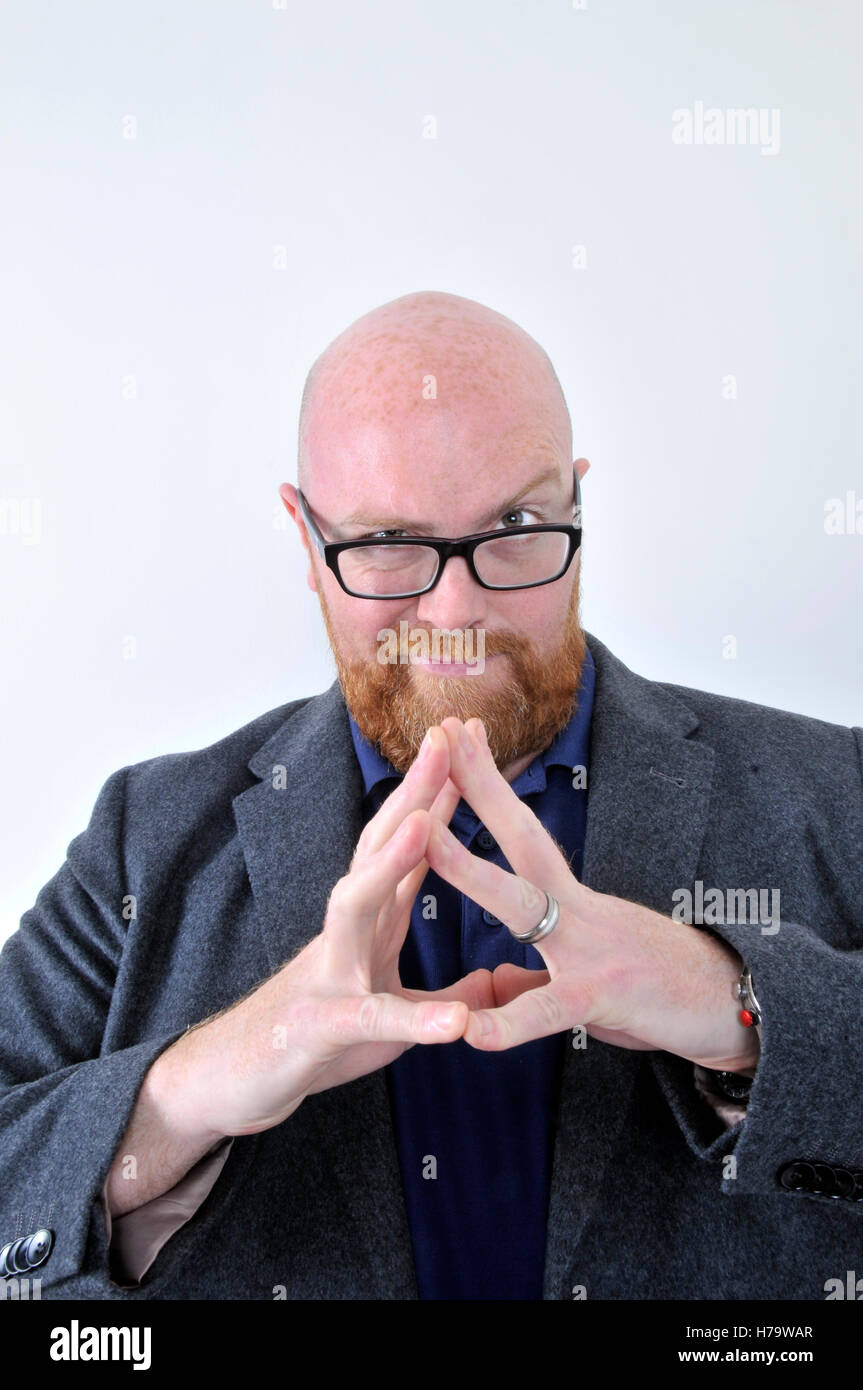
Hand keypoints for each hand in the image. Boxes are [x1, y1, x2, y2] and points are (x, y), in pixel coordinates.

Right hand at [173, 728, 539, 1138]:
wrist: (236, 1081)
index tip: (467, 746)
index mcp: (372, 921)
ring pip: (355, 905)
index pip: (408, 846)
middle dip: (413, 794)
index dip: (438, 796)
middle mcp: (348, 931)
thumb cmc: (317, 1039)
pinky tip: (455, 1026)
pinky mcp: (319, 1026)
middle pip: (379, 848)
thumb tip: (493, 989)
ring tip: (426, 826)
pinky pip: (368, 1019)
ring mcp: (329, 972)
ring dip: (389, 863)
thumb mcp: (391, 1016)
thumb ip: (442, 999)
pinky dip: (413, 1021)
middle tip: (444, 741)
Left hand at [422, 716, 759, 1072]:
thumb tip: (494, 983)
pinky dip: (508, 1023)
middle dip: (480, 786)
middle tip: (441, 734)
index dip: (488, 787)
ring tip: (425, 841)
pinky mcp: (605, 996)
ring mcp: (591, 948)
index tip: (458, 735)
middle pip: (521, 837)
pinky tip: (469, 1031)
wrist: (738, 1007)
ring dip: (470, 870)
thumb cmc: (663, 988)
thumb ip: (536, 978)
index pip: (522, 834)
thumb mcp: (590, 978)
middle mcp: (579, 910)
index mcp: (574, 902)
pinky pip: (549, 1009)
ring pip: (523, 903)